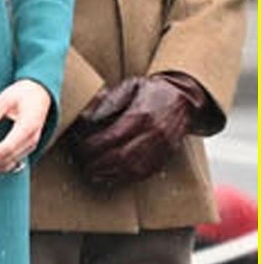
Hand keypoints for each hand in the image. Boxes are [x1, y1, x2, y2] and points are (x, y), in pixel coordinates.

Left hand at [0, 79, 51, 174]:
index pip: (7, 147)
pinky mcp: (26, 147)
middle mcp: (31, 140)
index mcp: (27, 127)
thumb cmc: (23, 93)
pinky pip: (12, 161)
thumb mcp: (6, 98)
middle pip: (8, 160)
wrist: (41, 93)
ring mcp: (30, 145)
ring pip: (10, 164)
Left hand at [66, 73, 210, 185]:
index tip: (80, 148)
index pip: (113, 136)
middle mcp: (154, 133)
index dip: (94, 146)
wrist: (184, 97)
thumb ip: (106, 101)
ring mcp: (162, 147)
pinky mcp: (165, 156)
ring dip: (110, 174)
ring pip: (133, 168)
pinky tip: (110, 178)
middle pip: (122, 156)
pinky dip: (125, 178)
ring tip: (91, 174)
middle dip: (99, 163)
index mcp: (141, 115)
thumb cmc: (150, 90)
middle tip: (82, 164)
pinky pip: (145, 173)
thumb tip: (84, 117)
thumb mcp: (127, 86)